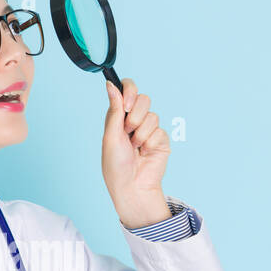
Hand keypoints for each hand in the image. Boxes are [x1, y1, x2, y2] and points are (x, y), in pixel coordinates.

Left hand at [102, 77, 173, 228]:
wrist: (131, 187)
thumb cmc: (116, 165)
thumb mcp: (111, 136)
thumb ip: (115, 110)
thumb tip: (109, 84)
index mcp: (119, 116)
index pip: (128, 90)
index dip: (130, 91)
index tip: (128, 105)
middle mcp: (134, 120)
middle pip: (144, 98)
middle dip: (136, 116)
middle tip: (128, 131)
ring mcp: (149, 129)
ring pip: (153, 116)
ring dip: (141, 134)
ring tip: (135, 148)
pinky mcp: (161, 140)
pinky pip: (160, 131)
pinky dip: (150, 143)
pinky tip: (145, 154)